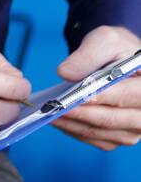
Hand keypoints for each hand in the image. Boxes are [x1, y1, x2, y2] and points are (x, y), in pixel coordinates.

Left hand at [53, 25, 140, 149]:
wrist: (121, 60)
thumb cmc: (116, 49)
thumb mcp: (105, 41)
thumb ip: (87, 55)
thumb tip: (65, 73)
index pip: (126, 95)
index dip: (101, 98)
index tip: (75, 98)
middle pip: (113, 119)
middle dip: (81, 114)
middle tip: (53, 109)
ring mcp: (137, 127)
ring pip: (105, 133)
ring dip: (75, 125)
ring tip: (49, 114)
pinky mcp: (123, 135)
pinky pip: (100, 140)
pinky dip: (78, 132)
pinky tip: (59, 120)